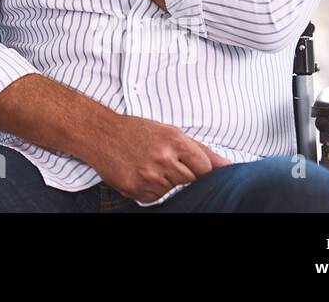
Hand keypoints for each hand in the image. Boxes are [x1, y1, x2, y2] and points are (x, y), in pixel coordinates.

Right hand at [83, 112, 232, 203]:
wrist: (99, 133)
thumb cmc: (137, 131)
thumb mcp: (169, 132)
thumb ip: (201, 151)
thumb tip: (230, 167)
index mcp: (175, 140)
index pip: (206, 167)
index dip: (199, 167)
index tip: (188, 163)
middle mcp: (163, 158)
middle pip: (191, 180)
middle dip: (181, 173)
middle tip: (163, 161)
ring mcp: (149, 175)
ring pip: (173, 190)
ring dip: (165, 182)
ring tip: (149, 164)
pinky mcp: (135, 189)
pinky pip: (155, 197)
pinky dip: (150, 188)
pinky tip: (140, 173)